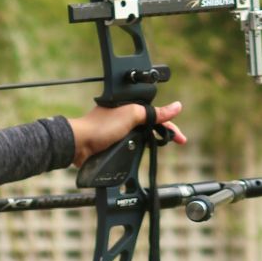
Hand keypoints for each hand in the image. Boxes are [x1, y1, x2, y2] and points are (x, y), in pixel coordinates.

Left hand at [68, 100, 185, 166]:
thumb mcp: (132, 115)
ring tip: (162, 147)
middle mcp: (125, 117)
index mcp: (130, 106)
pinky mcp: (114, 143)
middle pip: (151, 125)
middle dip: (164, 133)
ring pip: (142, 136)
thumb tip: (176, 107)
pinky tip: (144, 154)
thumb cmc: (101, 126)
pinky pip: (132, 146)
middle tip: (177, 142)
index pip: (156, 115)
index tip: (181, 138)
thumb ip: (154, 113)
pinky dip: (140, 150)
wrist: (80, 144)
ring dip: (151, 142)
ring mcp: (120, 130)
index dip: (170, 125)